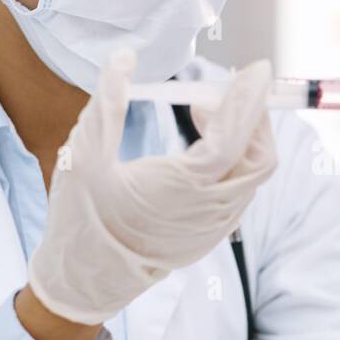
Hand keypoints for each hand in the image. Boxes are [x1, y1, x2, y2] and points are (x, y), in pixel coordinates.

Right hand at [27, 52, 276, 324]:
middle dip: (251, 116)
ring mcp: (213, 228)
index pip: (234, 137)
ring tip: (202, 113)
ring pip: (253, 177)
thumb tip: (124, 57)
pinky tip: (202, 147)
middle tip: (220, 89)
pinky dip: (234, 162)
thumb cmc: (80, 220)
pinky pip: (239, 193)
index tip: (257, 68)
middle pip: (258, 158)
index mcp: (183, 189)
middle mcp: (209, 212)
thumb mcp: (84, 155)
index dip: (248, 100)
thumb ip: (107, 102)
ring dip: (242, 138)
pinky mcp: (209, 236)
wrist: (82, 282)